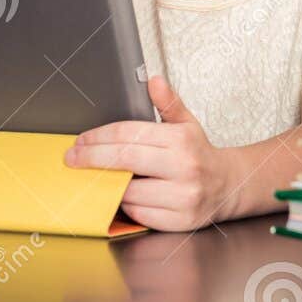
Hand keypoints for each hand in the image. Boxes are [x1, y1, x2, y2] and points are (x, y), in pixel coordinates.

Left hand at [64, 76, 236, 231]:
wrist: (229, 186)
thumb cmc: (200, 155)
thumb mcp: (187, 124)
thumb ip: (168, 103)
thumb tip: (153, 80)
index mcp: (181, 140)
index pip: (129, 134)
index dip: (99, 137)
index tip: (81, 141)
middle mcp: (184, 167)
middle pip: (124, 160)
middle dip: (92, 158)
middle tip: (73, 158)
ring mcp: (183, 196)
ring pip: (129, 191)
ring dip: (109, 184)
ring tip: (101, 176)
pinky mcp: (180, 221)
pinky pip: (139, 214)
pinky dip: (126, 205)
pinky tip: (124, 195)